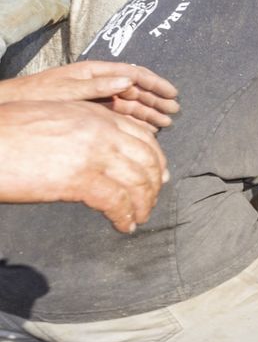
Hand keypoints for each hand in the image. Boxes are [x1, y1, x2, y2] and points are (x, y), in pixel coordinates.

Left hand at [0, 61, 179, 130]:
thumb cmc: (35, 96)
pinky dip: (134, 123)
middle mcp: (99, 84)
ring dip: (148, 113)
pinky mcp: (91, 113)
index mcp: (95, 72)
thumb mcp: (67, 90)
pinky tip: (146, 131)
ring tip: (166, 123)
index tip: (172, 93)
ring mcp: (96, 99)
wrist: (12, 108)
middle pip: (135, 90)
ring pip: (129, 105)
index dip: (155, 83)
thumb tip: (128, 80)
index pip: (134, 74)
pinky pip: (118, 117)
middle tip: (174, 111)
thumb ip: (98, 86)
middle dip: (156, 100)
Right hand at [0, 100, 167, 232]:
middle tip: (150, 201)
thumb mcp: (53, 118)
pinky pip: (117, 201)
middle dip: (153, 184)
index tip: (157, 176)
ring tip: (139, 218)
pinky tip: (124, 225)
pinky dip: (125, 216)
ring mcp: (93, 154)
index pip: (142, 136)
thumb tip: (96, 150)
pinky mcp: (79, 179)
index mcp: (94, 116)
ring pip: (138, 181)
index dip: (155, 159)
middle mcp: (101, 131)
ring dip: (143, 204)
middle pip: (147, 159)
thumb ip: (81, 129)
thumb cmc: (7, 132)